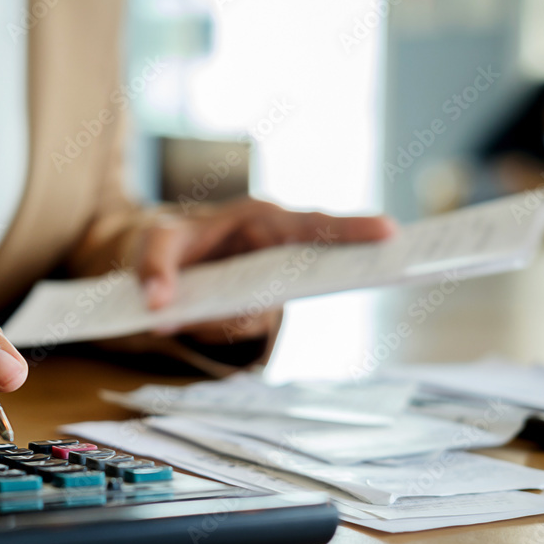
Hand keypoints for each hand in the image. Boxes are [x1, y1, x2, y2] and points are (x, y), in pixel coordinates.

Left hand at [132, 198, 395, 343]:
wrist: (162, 263)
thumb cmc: (171, 240)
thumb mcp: (153, 242)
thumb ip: (155, 266)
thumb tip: (160, 305)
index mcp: (261, 219)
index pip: (312, 225)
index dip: (351, 229)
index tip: (389, 230)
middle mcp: (276, 249)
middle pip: (316, 264)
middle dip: (336, 267)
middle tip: (370, 267)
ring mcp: (270, 283)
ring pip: (265, 308)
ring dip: (230, 312)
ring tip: (190, 300)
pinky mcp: (257, 309)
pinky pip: (243, 324)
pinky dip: (218, 324)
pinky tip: (188, 313)